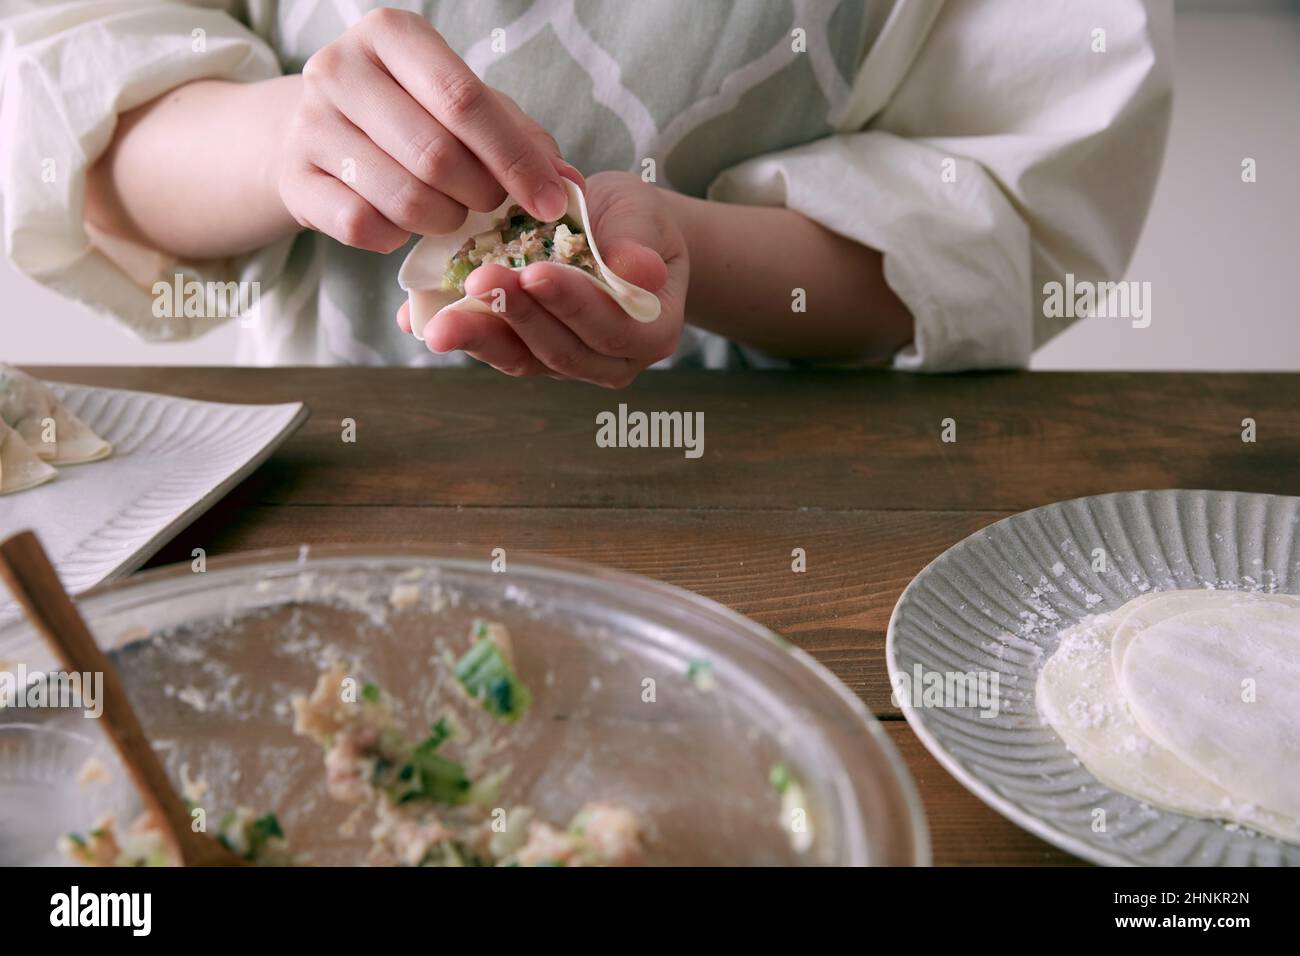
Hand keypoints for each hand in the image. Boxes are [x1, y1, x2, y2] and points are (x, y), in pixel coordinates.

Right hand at [278, 7, 575, 252]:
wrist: (319, 132)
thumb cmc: (410, 114)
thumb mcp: (465, 107)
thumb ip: (520, 136)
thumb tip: (567, 183)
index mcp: (391, 35)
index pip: (463, 99)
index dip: (515, 159)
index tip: (549, 201)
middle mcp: (339, 68)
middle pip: (435, 155)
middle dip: (482, 194)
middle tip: (493, 205)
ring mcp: (308, 124)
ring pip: (402, 199)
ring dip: (445, 221)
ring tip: (452, 213)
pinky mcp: (293, 179)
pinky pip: (364, 229)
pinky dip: (398, 238)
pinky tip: (403, 222)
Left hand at [397, 171, 687, 387]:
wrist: (616, 231)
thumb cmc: (635, 221)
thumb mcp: (643, 218)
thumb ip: (639, 244)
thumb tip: (644, 271)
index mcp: (651, 333)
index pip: (611, 326)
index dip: (573, 303)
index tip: (535, 272)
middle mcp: (611, 361)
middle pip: (563, 350)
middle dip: (518, 317)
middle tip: (480, 281)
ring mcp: (566, 362)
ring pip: (523, 358)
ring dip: (481, 336)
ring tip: (441, 319)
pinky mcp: (528, 354)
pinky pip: (496, 349)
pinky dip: (460, 333)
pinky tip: (419, 320)